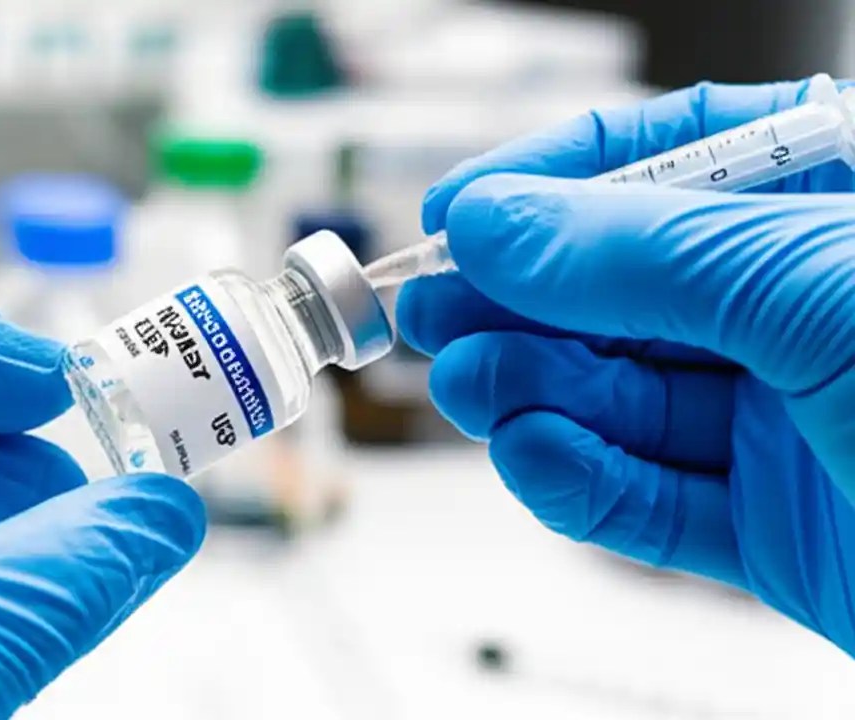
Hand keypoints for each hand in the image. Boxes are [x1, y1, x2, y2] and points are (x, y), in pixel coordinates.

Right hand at [396, 78, 854, 655]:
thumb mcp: (813, 286)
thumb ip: (636, 253)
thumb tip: (498, 223)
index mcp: (829, 206)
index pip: (659, 162)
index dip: (546, 184)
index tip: (457, 214)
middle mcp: (799, 308)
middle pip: (616, 290)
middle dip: (517, 302)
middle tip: (428, 311)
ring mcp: (782, 420)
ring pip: (616, 396)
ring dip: (529, 392)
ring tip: (469, 387)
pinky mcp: (768, 525)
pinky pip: (642, 496)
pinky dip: (575, 480)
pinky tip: (533, 455)